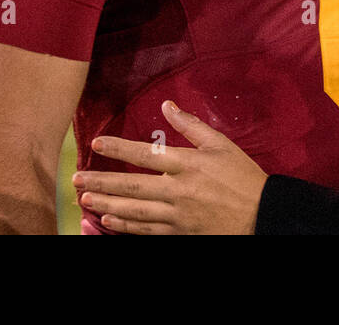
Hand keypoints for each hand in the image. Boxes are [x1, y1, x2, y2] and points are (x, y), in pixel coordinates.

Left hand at [72, 100, 267, 234]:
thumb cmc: (242, 177)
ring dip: (107, 204)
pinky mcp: (180, 233)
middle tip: (77, 179)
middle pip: (132, 185)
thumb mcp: (221, 144)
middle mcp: (178, 190)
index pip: (146, 153)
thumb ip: (191, 125)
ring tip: (85, 198)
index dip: (119, 147)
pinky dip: (126, 226)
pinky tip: (109, 220)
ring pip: (135, 210)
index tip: (97, 142)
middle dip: (102, 181)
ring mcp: (177, 215)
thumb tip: (167, 106)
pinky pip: (147, 230)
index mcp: (188, 164)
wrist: (262, 215)